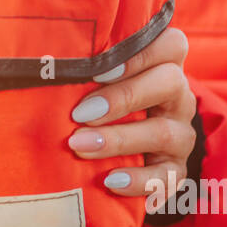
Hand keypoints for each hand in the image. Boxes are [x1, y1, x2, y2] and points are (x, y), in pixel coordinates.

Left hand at [66, 27, 195, 195]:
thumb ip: (83, 70)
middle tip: (80, 112)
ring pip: (164, 132)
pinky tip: (110, 181)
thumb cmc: (95, 107)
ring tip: (81, 147)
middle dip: (123, 96)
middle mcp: (178, 98)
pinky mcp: (176, 170)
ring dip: (120, 139)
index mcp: (163, 67)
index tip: (101, 68)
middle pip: (170, 83)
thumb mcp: (94, 84)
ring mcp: (181, 135)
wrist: (115, 158)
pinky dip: (138, 180)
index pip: (172, 45)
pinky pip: (167, 176)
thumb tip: (44, 61)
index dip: (141, 53)